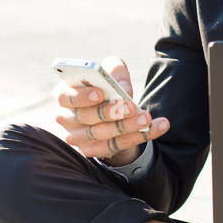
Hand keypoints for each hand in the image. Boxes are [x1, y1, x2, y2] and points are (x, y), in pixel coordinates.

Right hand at [54, 56, 169, 165]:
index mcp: (65, 95)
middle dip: (111, 112)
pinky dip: (139, 136)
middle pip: (87, 117)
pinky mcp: (92, 151)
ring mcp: (78, 137)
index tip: (101, 93)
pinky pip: (116, 145)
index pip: (66, 96)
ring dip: (127, 126)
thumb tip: (122, 86)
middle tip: (131, 106)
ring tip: (146, 118)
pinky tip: (158, 127)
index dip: (82, 96)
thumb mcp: (109, 73)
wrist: (109, 113)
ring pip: (102, 134)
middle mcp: (66, 118)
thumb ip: (113, 71)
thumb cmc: (105, 88)